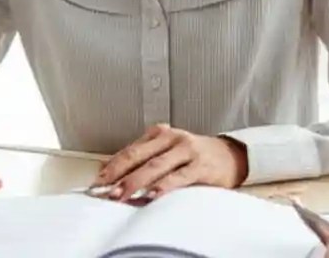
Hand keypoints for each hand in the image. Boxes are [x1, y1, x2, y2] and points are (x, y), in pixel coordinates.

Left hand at [93, 124, 248, 200]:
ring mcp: (186, 150)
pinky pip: (179, 177)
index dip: (111, 166)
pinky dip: (164, 186)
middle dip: (119, 175)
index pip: (130, 150)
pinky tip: (153, 194)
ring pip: (155, 166)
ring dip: (135, 182)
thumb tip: (111, 172)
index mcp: (159, 133)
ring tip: (121, 194)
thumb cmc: (194, 155)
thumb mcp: (167, 151)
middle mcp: (171, 138)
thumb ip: (143, 159)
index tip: (97, 181)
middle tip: (104, 190)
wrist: (231, 155)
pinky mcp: (200, 165)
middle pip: (139, 156)